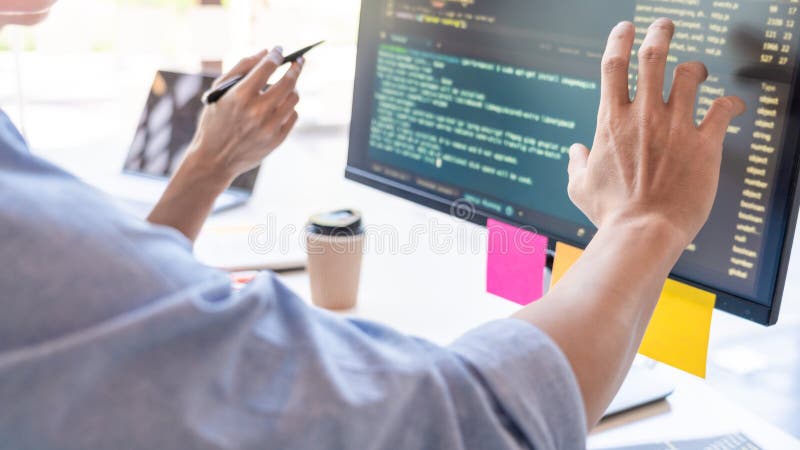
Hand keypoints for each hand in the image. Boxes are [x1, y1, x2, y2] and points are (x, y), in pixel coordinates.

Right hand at [188, 47, 302, 184]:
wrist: (214, 159)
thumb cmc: (215, 121)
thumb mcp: (219, 92)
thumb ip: (241, 68)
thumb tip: (265, 52)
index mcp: (240, 96)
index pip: (267, 67)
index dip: (276, 55)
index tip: (280, 50)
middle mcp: (257, 111)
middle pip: (288, 82)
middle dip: (296, 67)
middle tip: (298, 61)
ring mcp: (269, 127)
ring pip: (294, 98)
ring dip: (293, 88)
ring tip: (287, 85)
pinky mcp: (277, 140)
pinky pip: (293, 116)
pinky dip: (289, 107)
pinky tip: (282, 105)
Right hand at [567, 19, 745, 246]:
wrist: (643, 232)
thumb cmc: (609, 213)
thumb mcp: (579, 187)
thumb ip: (576, 163)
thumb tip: (575, 152)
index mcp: (611, 121)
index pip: (613, 65)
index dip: (619, 39)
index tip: (625, 28)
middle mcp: (643, 116)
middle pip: (653, 57)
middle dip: (660, 33)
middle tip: (665, 25)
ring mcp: (676, 128)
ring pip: (690, 76)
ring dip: (694, 69)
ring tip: (696, 72)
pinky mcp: (704, 144)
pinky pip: (723, 109)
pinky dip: (730, 103)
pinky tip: (732, 106)